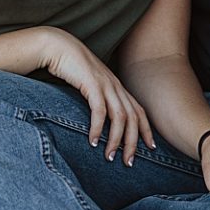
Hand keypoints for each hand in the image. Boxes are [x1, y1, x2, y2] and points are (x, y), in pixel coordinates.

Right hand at [36, 28, 155, 164]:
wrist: (58, 46)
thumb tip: (100, 118)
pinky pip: (99, 111)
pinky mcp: (91, 84)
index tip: (151, 147)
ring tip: (110, 157)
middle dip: (133, 143)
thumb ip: (97, 98)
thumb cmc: (70, 67)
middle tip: (129, 162)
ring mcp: (105, 84)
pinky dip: (98, 128)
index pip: (138, 110)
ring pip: (119, 117)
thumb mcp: (88, 84)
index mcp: (117, 86)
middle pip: (132, 118)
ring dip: (115, 140)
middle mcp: (115, 86)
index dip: (146, 129)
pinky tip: (93, 142)